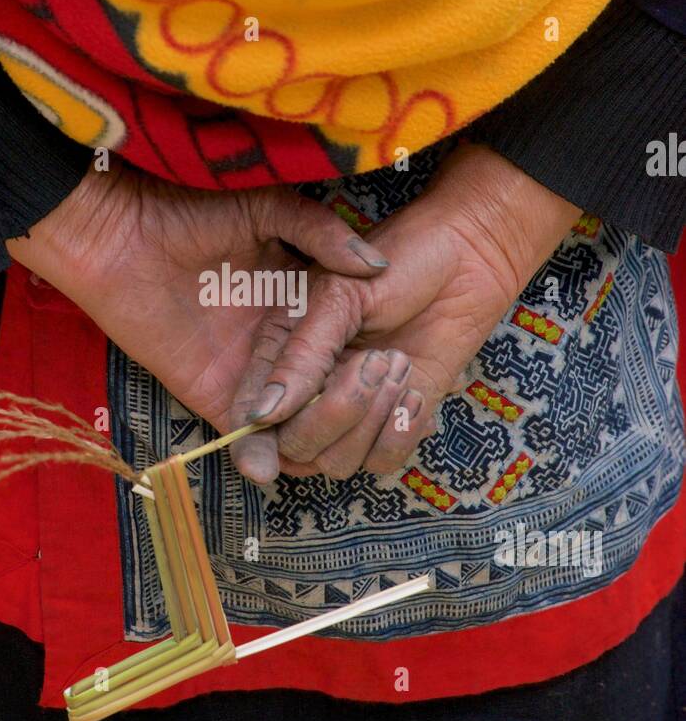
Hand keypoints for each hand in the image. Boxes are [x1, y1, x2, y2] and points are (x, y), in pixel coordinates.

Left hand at [7, 159, 391, 434]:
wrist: (122, 235)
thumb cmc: (192, 213)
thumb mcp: (268, 210)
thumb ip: (320, 232)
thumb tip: (375, 263)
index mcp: (305, 301)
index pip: (350, 344)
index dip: (376, 366)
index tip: (407, 385)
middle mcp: (284, 344)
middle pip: (330, 391)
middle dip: (354, 414)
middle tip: (381, 431)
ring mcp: (251, 373)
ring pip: (294, 421)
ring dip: (313, 441)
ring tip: (338, 455)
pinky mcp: (215, 396)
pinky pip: (245, 436)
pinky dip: (259, 455)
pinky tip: (277, 468)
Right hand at [230, 143, 581, 482]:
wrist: (469, 254)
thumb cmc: (402, 258)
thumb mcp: (339, 296)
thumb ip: (303, 355)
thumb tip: (266, 413)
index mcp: (282, 350)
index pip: (253, 417)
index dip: (252, 446)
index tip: (261, 466)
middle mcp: (312, 387)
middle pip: (298, 446)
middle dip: (334, 414)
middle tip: (374, 360)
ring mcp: (355, 407)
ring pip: (340, 461)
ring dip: (371, 421)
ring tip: (399, 365)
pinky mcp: (396, 418)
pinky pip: (382, 461)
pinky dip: (399, 435)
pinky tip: (415, 393)